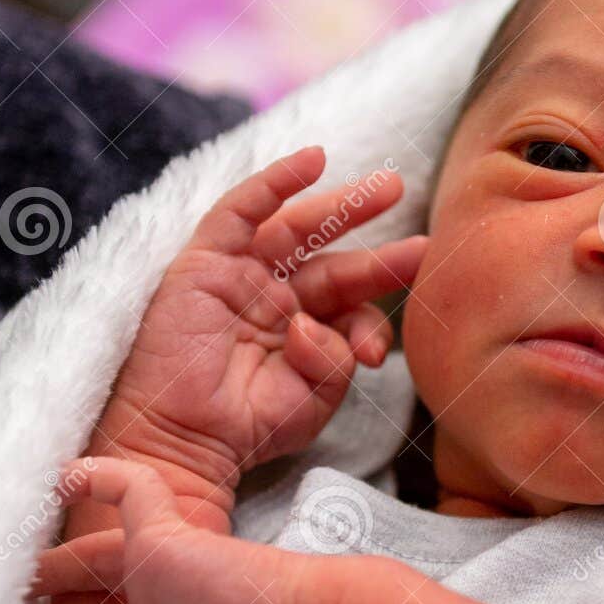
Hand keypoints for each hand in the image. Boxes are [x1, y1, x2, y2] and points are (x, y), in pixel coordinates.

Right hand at [99, 144, 425, 491]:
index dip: (373, 323)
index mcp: (306, 328)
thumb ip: (335, 360)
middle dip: (376, 239)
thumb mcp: (312, 400)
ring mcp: (241, 277)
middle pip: (333, 258)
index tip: (376, 356)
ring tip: (390, 189)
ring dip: (343, 204)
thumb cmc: (246, 428)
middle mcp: (276, 296)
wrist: (182, 443)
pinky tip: (314, 160)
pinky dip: (274, 183)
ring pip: (296, 227)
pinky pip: (240, 211)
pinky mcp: (205, 263)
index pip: (352, 306)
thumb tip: (315, 323)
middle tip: (421, 230)